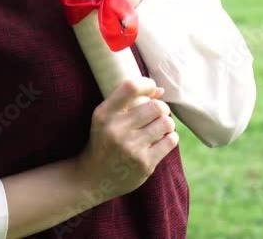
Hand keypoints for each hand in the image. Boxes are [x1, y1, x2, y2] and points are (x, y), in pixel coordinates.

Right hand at [73, 77, 178, 201]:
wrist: (93, 178)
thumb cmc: (104, 141)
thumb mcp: (106, 118)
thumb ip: (129, 101)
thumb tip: (161, 90)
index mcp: (104, 114)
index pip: (131, 87)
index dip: (147, 84)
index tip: (150, 90)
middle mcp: (116, 130)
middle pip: (156, 106)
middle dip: (161, 108)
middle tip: (157, 114)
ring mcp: (131, 148)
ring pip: (166, 123)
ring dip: (166, 124)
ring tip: (159, 128)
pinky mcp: (144, 164)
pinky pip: (170, 141)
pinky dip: (170, 138)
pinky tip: (161, 140)